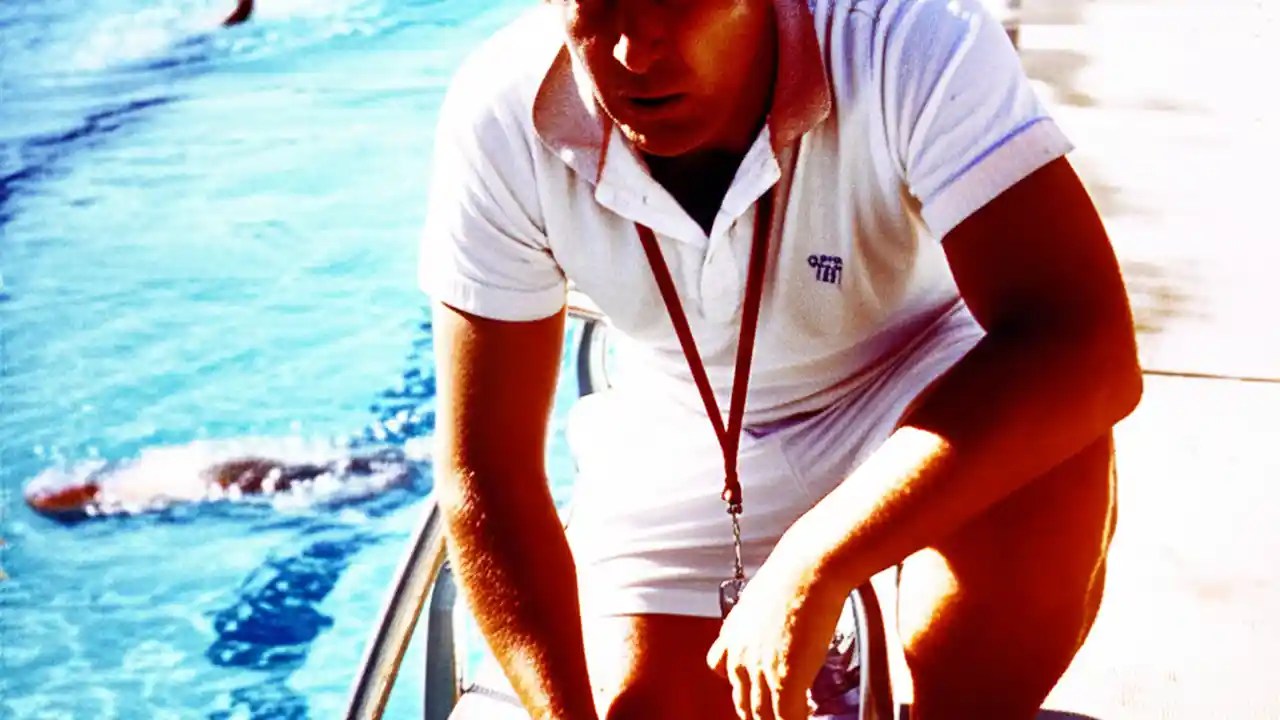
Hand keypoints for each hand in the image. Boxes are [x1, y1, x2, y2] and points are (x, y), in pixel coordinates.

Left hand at [705, 538, 848, 719]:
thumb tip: (783, 616)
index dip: (740, 685)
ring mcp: (760, 669)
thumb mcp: (765, 593)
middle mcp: (740, 654)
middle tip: (772, 716)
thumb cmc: (794, 571)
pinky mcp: (784, 678)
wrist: (808, 567)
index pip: (721, 670)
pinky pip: (787, 717)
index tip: (752, 692)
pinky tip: (805, 719)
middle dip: (758, 714)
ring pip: (762, 715)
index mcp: (734, 633)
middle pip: (742, 700)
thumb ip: (766, 615)